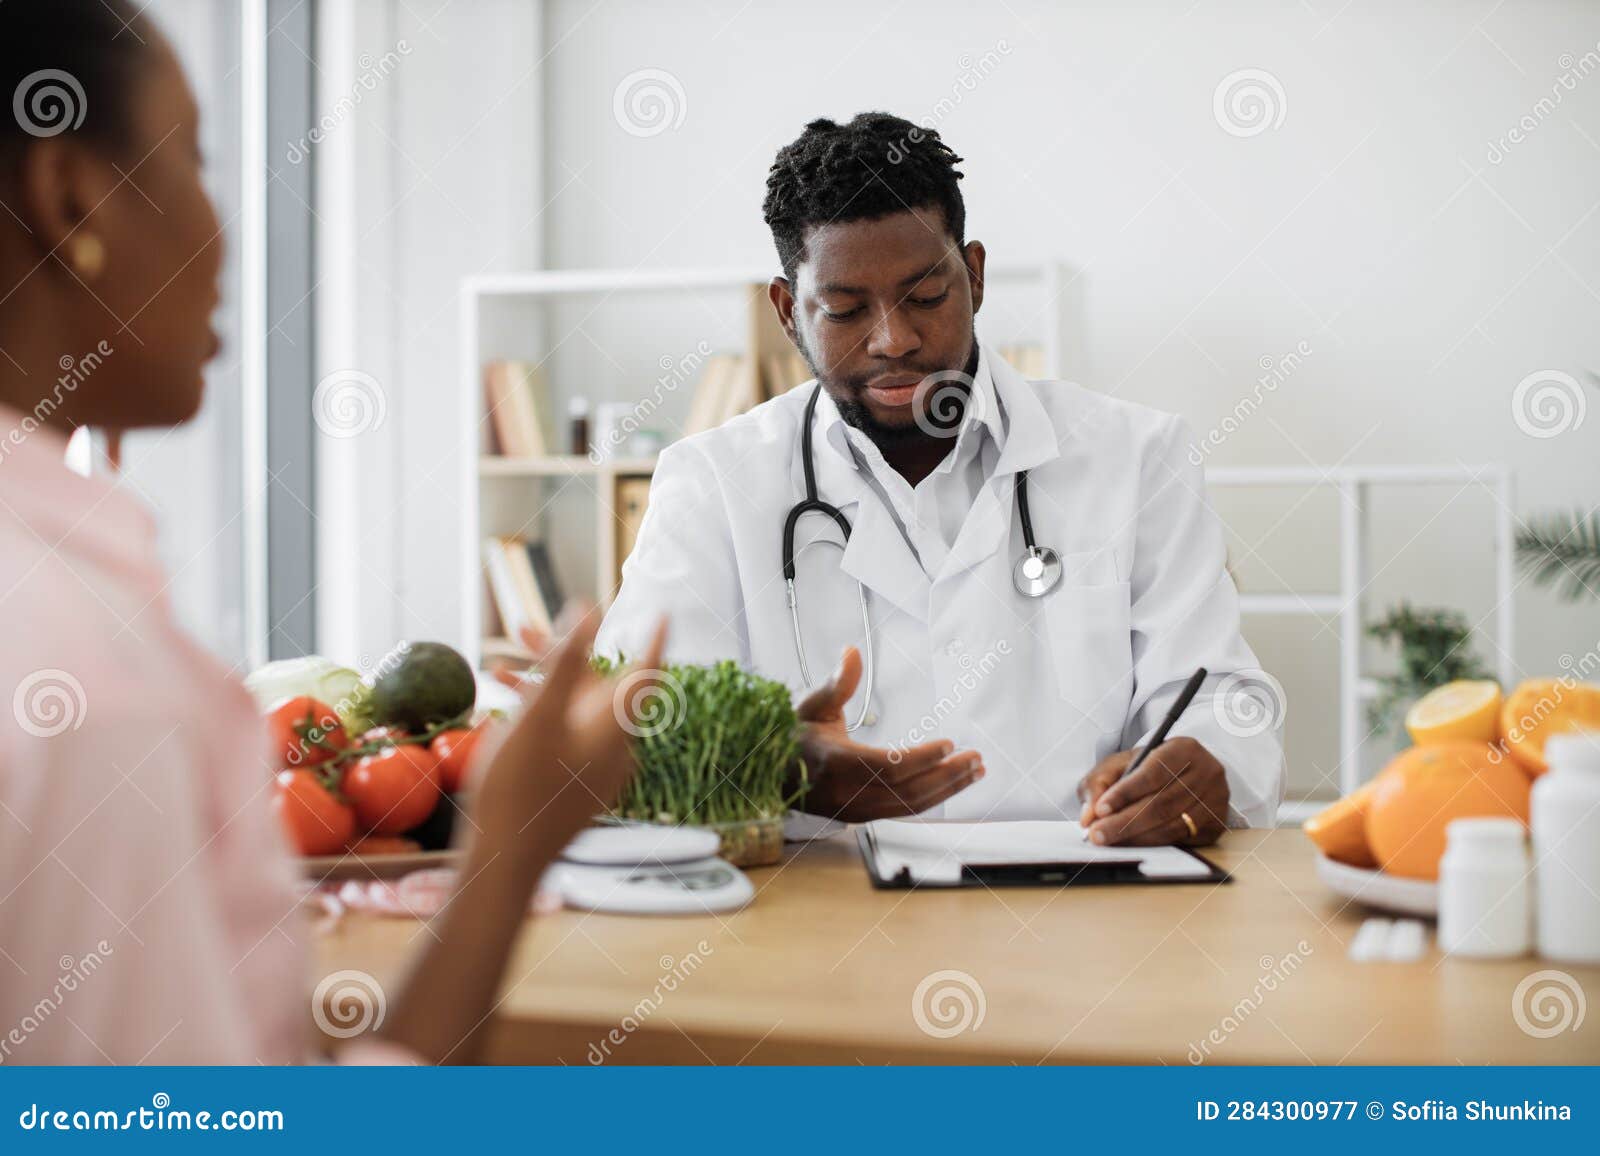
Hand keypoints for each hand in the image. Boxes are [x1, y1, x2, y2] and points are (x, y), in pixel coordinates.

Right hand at [476, 606, 666, 860]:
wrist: (504, 863)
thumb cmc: (519, 788)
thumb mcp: (539, 714)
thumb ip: (566, 659)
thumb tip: (588, 611)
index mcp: (616, 729)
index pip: (646, 672)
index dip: (654, 639)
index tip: (663, 613)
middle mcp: (614, 749)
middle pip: (598, 687)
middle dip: (559, 654)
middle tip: (520, 627)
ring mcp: (595, 771)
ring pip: (574, 711)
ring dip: (539, 685)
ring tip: (495, 665)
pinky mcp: (575, 787)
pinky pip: (564, 737)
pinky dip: (539, 717)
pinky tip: (499, 712)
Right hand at [793, 646, 983, 821]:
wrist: (772, 774)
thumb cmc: (795, 735)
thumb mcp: (813, 705)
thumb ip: (838, 682)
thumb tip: (852, 651)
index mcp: (836, 764)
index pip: (888, 767)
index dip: (921, 758)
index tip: (947, 743)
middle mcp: (848, 794)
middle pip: (907, 791)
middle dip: (946, 775)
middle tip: (976, 759)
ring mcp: (856, 810)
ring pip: (910, 805)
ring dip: (946, 789)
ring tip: (974, 772)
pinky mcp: (864, 817)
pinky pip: (904, 810)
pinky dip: (931, 797)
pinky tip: (951, 783)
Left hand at [1077, 736, 1228, 845]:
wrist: (1186, 775)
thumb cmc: (1149, 768)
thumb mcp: (1122, 764)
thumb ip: (1100, 783)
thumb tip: (1089, 815)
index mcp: (1184, 749)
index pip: (1153, 772)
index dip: (1126, 793)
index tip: (1101, 809)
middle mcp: (1206, 773)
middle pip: (1162, 803)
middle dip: (1125, 822)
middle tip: (1098, 834)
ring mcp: (1216, 800)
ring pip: (1171, 825)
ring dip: (1136, 838)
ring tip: (1109, 841)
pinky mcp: (1217, 823)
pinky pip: (1182, 839)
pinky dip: (1153, 844)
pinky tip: (1132, 845)